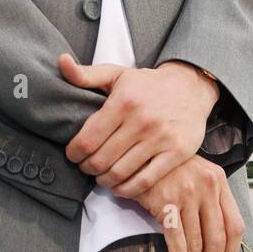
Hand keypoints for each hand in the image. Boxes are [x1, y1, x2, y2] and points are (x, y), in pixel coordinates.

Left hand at [59, 55, 219, 193]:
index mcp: (123, 102)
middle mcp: (141, 121)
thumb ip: (86, 74)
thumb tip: (61, 62)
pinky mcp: (176, 153)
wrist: (190, 88)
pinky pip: (145, 181)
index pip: (87, 139)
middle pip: (101, 159)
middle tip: (86, 166)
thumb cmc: (147, 85)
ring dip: (104, 180)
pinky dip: (127, 190)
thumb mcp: (116, 74)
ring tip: (101, 176)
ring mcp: (160, 138)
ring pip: (120, 173)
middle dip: (87, 167)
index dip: (74, 153)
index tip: (73, 155)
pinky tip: (119, 186)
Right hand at [132, 154, 244, 251]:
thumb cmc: (166, 165)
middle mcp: (207, 187)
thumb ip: (208, 200)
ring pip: (198, 245)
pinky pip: (177, 242)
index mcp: (219, 181)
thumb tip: (213, 243)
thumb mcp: (195, 174)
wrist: (138, 146)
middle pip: (217, 239)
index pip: (235, 226)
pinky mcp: (166, 202)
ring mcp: (187, 193)